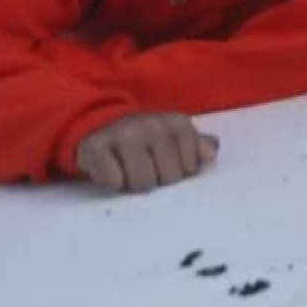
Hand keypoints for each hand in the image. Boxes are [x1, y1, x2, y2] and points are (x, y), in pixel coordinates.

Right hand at [76, 113, 218, 194]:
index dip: (177, 173)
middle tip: (144, 167)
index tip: (165, 163)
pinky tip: (110, 169)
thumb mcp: (174, 135)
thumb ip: (196, 145)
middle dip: (156, 180)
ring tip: (128, 169)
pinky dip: (111, 182)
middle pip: (167, 179)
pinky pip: (112, 181)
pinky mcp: (96, 147)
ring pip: (141, 183)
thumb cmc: (145, 136)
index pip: (190, 170)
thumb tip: (211, 155)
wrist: (100, 123)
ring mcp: (124, 135)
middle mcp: (153, 126)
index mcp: (178, 124)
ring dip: (133, 183)